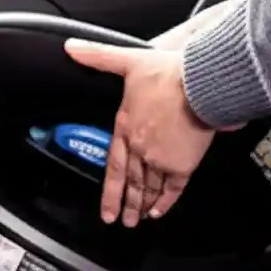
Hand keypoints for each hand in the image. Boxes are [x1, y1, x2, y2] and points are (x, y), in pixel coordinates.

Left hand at [64, 39, 217, 225]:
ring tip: (138, 219)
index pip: (113, 166)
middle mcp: (141, 148)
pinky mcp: (183, 163)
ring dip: (142, 205)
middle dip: (126, 204)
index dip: (109, 191)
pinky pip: (173, 188)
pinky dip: (166, 201)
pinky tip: (160, 211)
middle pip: (131, 182)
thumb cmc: (168, 73)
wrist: (198, 83)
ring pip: (149, 187)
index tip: (105, 210)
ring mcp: (161, 158)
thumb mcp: (128, 61)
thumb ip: (99, 56)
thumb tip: (72, 49)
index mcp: (126, 127)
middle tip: (122, 221)